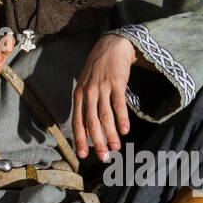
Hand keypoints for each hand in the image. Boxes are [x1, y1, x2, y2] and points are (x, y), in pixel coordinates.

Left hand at [72, 34, 135, 161]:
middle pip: (91, 121)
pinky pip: (118, 104)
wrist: (112, 46)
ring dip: (110, 133)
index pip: (78, 121)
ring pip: (105, 115)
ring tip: (116, 147)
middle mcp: (88, 92)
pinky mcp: (116, 82)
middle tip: (103, 157)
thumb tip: (88, 131)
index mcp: (79, 95)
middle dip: (97, 141)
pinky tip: (125, 130)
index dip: (80, 139)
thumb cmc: (99, 69)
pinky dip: (122, 118)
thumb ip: (86, 107)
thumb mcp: (87, 86)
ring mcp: (102, 87)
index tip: (83, 155)